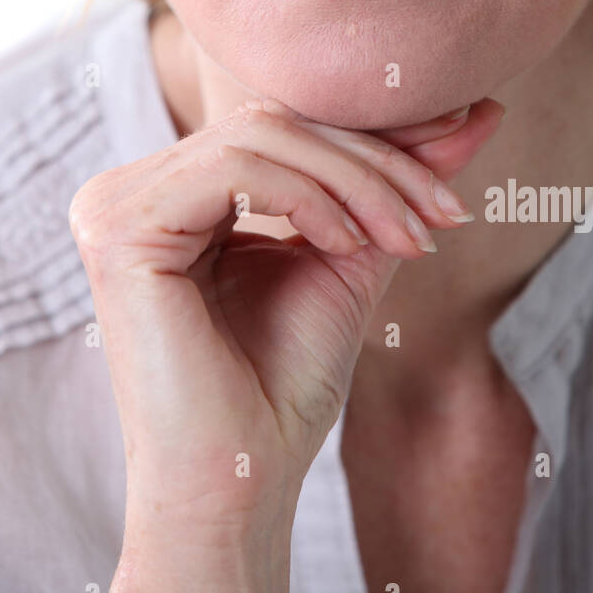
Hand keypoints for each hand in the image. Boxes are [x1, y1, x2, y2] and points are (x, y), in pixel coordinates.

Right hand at [68, 95, 503, 592]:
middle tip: (447, 212)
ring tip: (411, 236)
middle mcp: (133, 188)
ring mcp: (115, 203)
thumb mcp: (349, 257)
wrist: (239, 481)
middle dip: (375, 159)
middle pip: (271, 122)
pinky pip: (233, 169)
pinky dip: (307, 197)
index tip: (466, 136)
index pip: (279, 128)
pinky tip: (347, 245)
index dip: (372, 135)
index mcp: (174, 193)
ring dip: (356, 181)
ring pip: (259, 135)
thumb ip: (391, 184)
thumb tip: (477, 112)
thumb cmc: (281, 387)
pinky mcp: (117, 228)